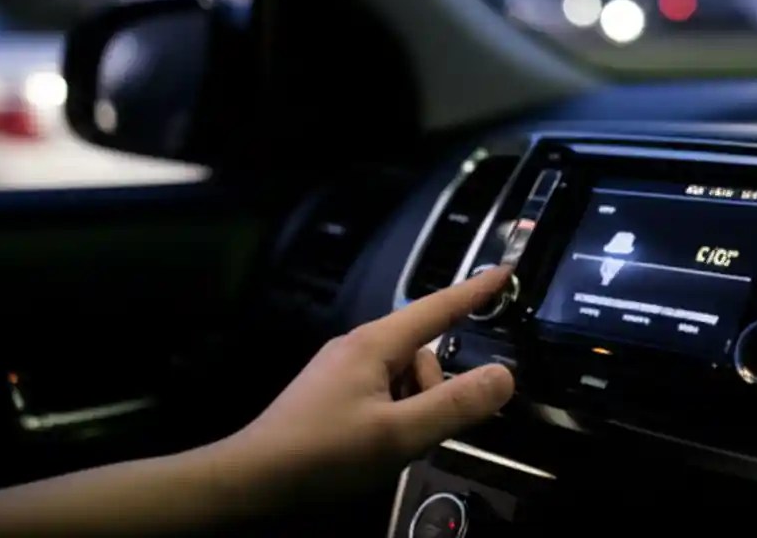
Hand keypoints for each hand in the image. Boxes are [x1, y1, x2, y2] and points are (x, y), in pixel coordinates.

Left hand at [208, 267, 515, 513]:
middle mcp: (358, 347)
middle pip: (424, 354)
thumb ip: (454, 405)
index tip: (506, 273)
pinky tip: (375, 447)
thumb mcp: (397, 435)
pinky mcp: (333, 395)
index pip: (438, 308)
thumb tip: (506, 375)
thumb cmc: (323, 453)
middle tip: (415, 433)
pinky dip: (393, 418)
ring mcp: (343, 371)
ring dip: (413, 411)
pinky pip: (384, 394)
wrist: (251, 482)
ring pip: (405, 380)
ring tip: (390, 446)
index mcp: (374, 344)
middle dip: (434, 391)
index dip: (475, 292)